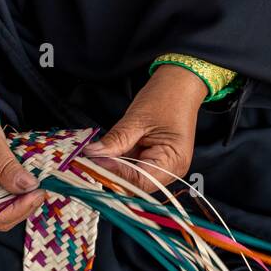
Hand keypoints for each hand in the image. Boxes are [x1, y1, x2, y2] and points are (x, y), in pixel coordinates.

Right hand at [0, 104, 44, 230]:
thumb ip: (6, 165)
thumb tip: (27, 186)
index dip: (14, 210)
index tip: (35, 195)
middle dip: (21, 209)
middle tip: (40, 191)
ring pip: (2, 215)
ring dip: (22, 206)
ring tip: (36, 189)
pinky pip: (2, 205)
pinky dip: (17, 200)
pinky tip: (28, 189)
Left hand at [82, 63, 204, 191]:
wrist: (180, 85)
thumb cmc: (165, 98)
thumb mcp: (137, 118)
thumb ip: (115, 140)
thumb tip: (92, 154)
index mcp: (173, 161)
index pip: (139, 180)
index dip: (115, 173)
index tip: (94, 161)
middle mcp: (171, 172)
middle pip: (136, 185)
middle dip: (112, 174)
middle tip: (90, 160)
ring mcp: (164, 169)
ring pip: (132, 180)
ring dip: (114, 170)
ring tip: (96, 156)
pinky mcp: (154, 163)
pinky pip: (133, 170)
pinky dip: (119, 164)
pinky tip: (107, 155)